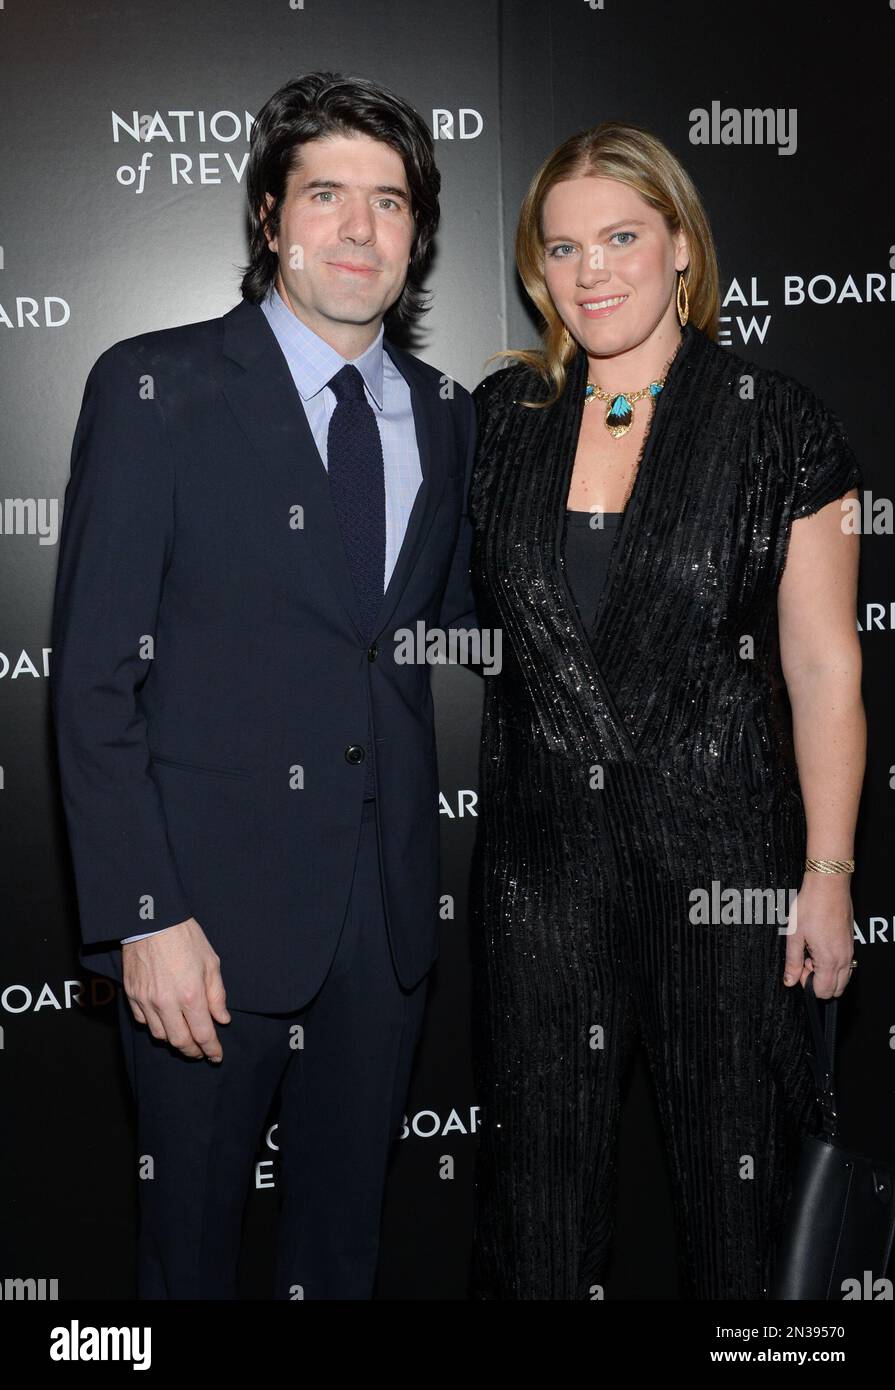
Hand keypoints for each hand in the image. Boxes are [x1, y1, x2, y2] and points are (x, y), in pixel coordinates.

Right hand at [121, 917, 229, 1059]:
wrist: (152, 920)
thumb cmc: (185, 937)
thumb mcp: (211, 962)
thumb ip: (217, 994)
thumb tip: (221, 1019)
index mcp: (190, 994)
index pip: (202, 1034)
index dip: (211, 1049)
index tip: (216, 1055)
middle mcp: (166, 1002)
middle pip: (179, 1041)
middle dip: (193, 1051)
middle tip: (201, 1051)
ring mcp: (146, 1000)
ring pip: (159, 1035)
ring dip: (174, 1040)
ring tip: (184, 1036)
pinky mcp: (132, 995)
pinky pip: (143, 1021)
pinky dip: (156, 1026)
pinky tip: (165, 1020)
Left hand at [783, 875, 854, 998]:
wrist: (828, 886)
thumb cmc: (810, 906)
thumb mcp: (794, 935)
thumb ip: (792, 961)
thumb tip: (789, 981)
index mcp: (829, 960)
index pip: (823, 991)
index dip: (807, 984)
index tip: (798, 967)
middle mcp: (844, 958)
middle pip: (836, 989)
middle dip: (819, 981)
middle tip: (804, 962)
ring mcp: (849, 951)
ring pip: (842, 977)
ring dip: (826, 972)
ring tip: (811, 952)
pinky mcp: (850, 942)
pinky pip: (846, 964)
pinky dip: (833, 963)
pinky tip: (819, 945)